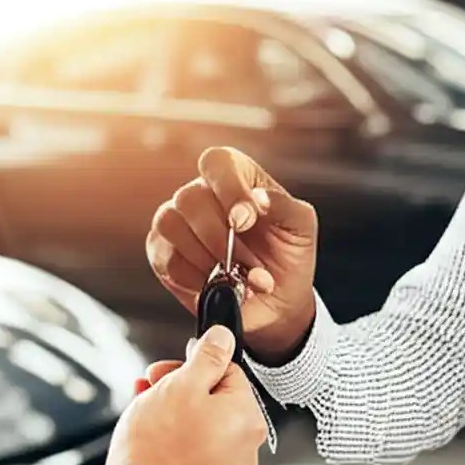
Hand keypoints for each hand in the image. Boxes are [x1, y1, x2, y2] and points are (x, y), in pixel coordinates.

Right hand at [105, 326, 267, 464]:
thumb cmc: (158, 448)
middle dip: (179, 388)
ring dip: (172, 412)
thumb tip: (224, 337)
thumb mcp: (181, 385)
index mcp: (248, 416)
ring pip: (201, 424)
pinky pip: (195, 451)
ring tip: (143, 412)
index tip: (168, 369)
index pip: (228, 372)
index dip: (193, 365)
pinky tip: (151, 437)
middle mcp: (246, 445)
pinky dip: (175, 439)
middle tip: (150, 388)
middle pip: (214, 399)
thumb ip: (208, 357)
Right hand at [146, 146, 318, 360]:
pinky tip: (216, 284)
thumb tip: (258, 198)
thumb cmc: (287, 256)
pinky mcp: (163, 254)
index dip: (228, 188)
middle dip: (220, 237)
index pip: (217, 162)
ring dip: (205, 257)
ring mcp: (178, 223)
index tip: (244, 220)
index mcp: (236, 178)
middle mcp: (202, 195)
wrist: (278, 302)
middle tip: (245, 262)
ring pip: (170, 224)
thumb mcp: (300, 227)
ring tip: (233, 276)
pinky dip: (194, 278)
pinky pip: (166, 259)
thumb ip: (283, 205)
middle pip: (190, 197)